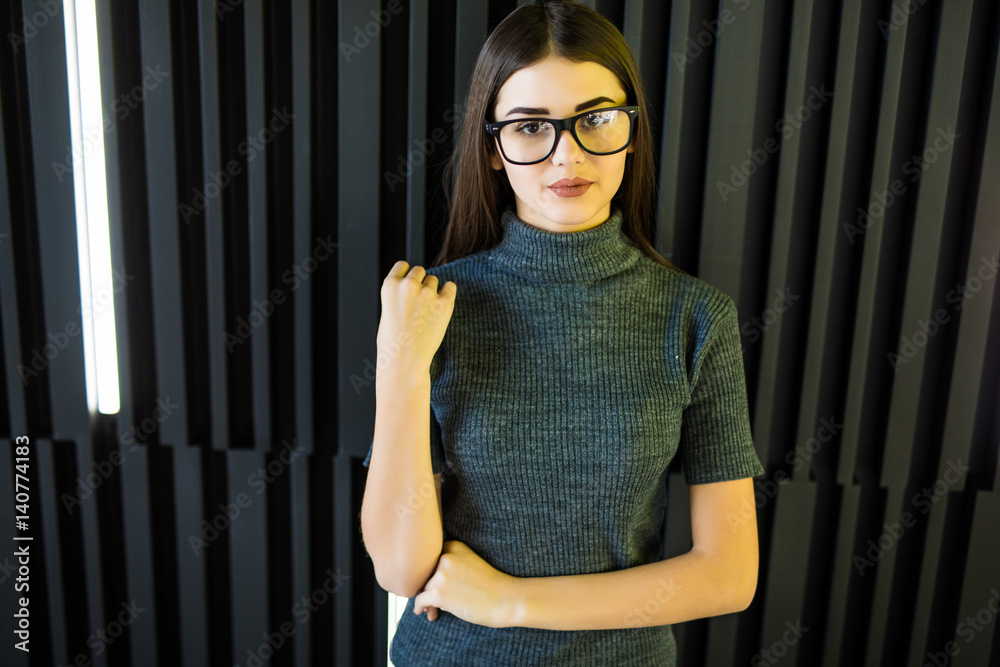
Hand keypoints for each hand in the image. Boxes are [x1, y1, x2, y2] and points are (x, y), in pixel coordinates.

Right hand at [377, 261, 456, 377]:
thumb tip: (412, 287)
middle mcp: (408, 285)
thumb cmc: (393, 343)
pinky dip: (447, 294)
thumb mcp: (386, 312)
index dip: (407, 275)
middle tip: (419, 304)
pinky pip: (450, 287)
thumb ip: (397, 296)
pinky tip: (442, 307)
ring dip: (432, 291)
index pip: (402, 265)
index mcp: (390, 286)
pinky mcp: (444, 303)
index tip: (409, 285)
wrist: (404, 361)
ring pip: (434, 280)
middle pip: (419, 271)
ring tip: (426, 313)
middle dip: (420, 283)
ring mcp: (427, 293)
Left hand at [412, 541, 517, 628]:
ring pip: (423, 588)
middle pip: (426, 573)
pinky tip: (422, 613)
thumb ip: (450, 564)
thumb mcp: (470, 563)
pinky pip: (420, 600)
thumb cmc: (491, 585)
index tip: (436, 584)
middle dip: (428, 587)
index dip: (432, 572)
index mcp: (455, 546)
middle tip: (433, 602)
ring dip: (427, 600)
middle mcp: (446, 557)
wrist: (506, 599)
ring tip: (434, 611)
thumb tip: (425, 582)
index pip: (431, 558)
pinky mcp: (439, 593)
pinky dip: (419, 608)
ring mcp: (441, 574)